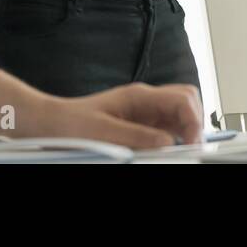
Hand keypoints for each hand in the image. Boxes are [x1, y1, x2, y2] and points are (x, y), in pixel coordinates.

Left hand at [37, 83, 203, 148]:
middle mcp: (145, 101)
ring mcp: (143, 112)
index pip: (182, 99)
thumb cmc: (71, 123)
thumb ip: (136, 136)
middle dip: (195, 122)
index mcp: (139, 96)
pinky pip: (166, 127)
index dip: (193, 121)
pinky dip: (173, 138)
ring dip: (185, 130)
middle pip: (187, 101)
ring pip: (179, 114)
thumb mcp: (103, 132)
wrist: (52, 123)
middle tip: (190, 147)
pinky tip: (167, 151)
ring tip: (181, 150)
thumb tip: (167, 142)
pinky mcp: (139, 125)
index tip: (191, 144)